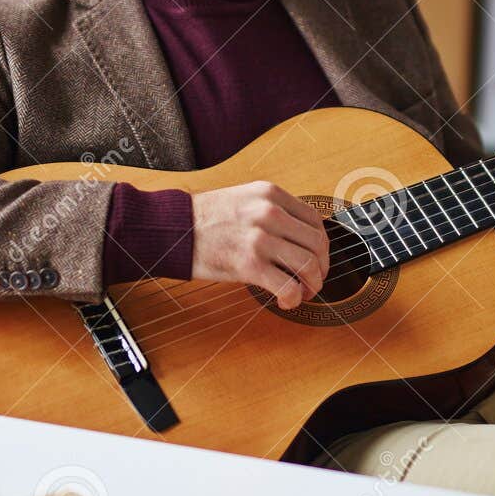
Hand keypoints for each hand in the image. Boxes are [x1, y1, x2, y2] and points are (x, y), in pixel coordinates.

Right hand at [191, 181, 329, 309]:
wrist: (173, 229)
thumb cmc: (204, 219)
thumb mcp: (244, 200)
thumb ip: (272, 212)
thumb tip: (298, 240)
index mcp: (270, 194)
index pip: (315, 220)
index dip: (322, 246)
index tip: (316, 260)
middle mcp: (270, 212)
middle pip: (318, 244)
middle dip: (321, 269)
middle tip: (313, 282)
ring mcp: (260, 238)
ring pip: (309, 265)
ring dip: (312, 286)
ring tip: (302, 294)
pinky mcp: (249, 264)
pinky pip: (288, 286)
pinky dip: (293, 298)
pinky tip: (285, 301)